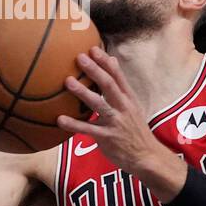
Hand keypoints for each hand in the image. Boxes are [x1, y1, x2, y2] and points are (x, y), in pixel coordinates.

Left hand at [56, 48, 185, 198]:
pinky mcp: (107, 138)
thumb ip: (121, 85)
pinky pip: (88, 129)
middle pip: (109, 86)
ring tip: (68, 81)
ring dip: (82, 92)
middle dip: (94, 70)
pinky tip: (59, 119)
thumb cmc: (135, 129)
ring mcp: (115, 123)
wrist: (146, 156)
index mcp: (128, 99)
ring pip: (98, 105)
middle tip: (80, 57)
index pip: (118, 77)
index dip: (105, 62)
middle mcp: (123, 108)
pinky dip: (73, 124)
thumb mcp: (133, 105)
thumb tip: (112, 59)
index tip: (93, 49)